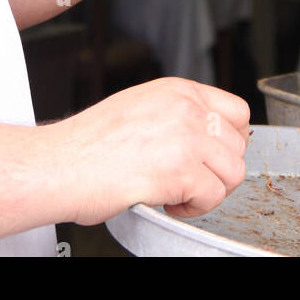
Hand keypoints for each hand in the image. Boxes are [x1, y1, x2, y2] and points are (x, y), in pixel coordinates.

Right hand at [56, 78, 249, 223]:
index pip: (236, 111)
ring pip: (233, 173)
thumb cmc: (88, 144)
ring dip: (209, 191)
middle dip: (217, 170)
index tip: (212, 157)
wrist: (61, 164)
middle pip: (238, 146)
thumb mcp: (139, 106)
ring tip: (179, 193)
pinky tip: (168, 204)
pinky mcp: (181, 170)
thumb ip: (175, 113)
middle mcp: (186, 108)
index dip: (229, 140)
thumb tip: (202, 133)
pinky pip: (213, 196)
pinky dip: (194, 209)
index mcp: (178, 91)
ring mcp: (186, 137)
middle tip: (189, 180)